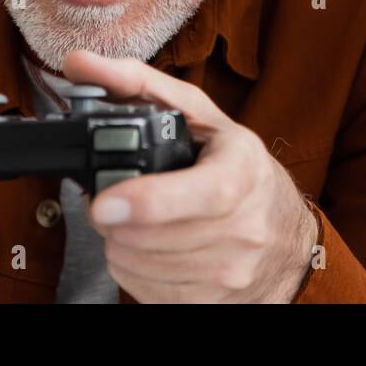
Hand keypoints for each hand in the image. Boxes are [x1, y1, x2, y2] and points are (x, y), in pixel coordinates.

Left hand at [62, 51, 319, 302]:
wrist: (285, 236)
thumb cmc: (237, 167)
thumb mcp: (198, 116)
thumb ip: (137, 85)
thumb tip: (80, 63)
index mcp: (243, 171)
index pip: (203, 195)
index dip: (148, 202)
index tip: (105, 204)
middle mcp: (244, 227)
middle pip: (151, 235)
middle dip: (118, 216)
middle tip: (120, 197)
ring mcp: (229, 270)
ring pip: (139, 262)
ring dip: (122, 240)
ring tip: (140, 219)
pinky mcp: (209, 302)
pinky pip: (143, 288)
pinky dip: (134, 267)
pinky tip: (152, 245)